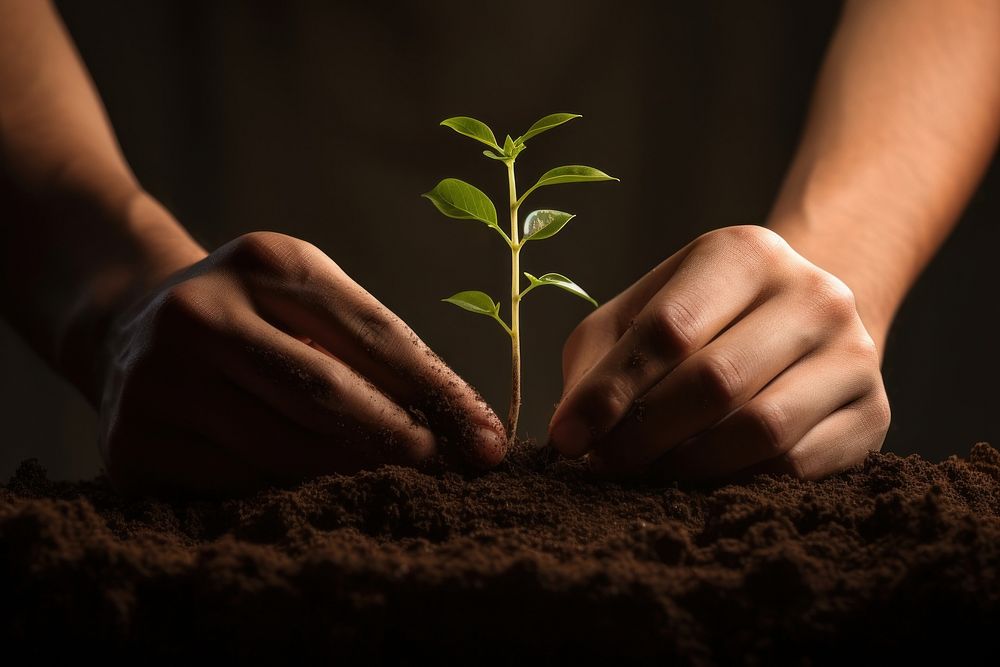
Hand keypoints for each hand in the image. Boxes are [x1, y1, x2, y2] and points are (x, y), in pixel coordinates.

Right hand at [97, 231, 506, 495]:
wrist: (132, 324)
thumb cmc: (255, 314)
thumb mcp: (310, 299)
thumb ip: (378, 350)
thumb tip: (466, 428)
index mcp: (266, 260)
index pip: (375, 334)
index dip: (440, 392)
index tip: (489, 440)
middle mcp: (201, 311)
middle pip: (328, 393)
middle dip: (403, 441)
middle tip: (451, 474)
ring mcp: (159, 379)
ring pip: (286, 448)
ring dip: (356, 475)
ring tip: (404, 488)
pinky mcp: (133, 443)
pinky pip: (239, 484)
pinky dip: (293, 494)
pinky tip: (327, 498)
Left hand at [548, 225, 890, 480]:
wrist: (801, 323)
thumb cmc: (697, 320)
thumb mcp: (637, 316)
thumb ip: (597, 364)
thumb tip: (571, 434)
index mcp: (743, 252)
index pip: (667, 329)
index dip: (609, 392)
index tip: (567, 440)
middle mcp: (811, 292)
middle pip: (714, 382)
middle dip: (644, 435)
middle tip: (606, 464)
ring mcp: (853, 352)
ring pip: (759, 430)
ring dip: (688, 465)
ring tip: (648, 471)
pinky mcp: (873, 412)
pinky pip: (797, 466)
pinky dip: (737, 481)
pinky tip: (703, 478)